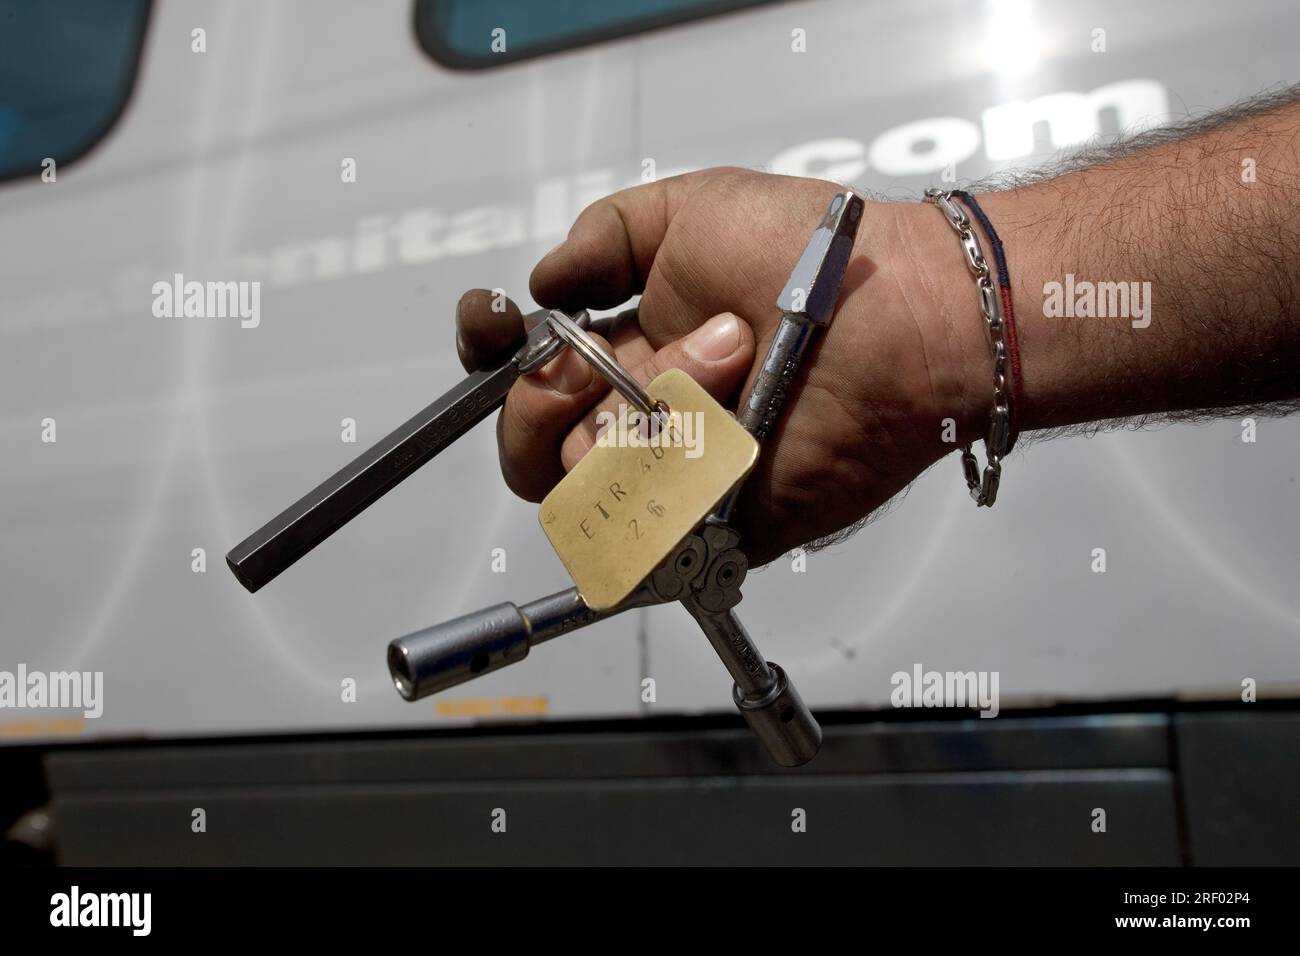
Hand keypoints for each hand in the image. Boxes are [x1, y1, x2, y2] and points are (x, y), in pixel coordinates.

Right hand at [456, 168, 985, 565]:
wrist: (892, 317)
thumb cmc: (806, 255)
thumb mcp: (690, 211)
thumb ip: (603, 237)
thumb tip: (543, 280)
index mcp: (628, 345)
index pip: (524, 372)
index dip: (492, 353)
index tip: (490, 320)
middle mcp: (639, 412)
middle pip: (529, 442)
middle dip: (545, 395)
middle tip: (598, 360)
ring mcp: (672, 471)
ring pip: (578, 481)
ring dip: (640, 413)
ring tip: (727, 358)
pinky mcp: (709, 523)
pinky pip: (639, 527)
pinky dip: (666, 471)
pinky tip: (722, 418)